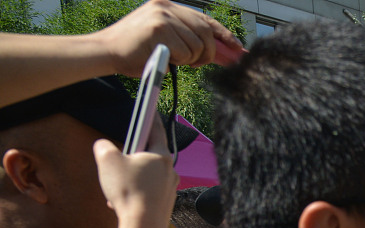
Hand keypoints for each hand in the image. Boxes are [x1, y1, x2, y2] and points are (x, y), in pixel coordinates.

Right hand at [90, 0, 244, 72]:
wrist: (106, 51)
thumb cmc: (137, 51)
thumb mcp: (167, 41)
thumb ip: (191, 41)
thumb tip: (224, 53)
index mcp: (168, 6)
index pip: (206, 20)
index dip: (224, 35)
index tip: (238, 48)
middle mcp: (166, 7)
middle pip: (206, 33)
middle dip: (209, 54)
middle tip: (198, 64)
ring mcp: (163, 16)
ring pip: (197, 45)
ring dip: (190, 60)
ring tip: (174, 59)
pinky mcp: (158, 29)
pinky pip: (185, 52)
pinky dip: (179, 61)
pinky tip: (164, 58)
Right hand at [93, 117, 177, 227]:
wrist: (142, 227)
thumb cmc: (129, 191)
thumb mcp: (107, 160)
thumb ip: (104, 147)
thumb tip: (104, 146)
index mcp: (161, 155)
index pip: (155, 129)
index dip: (149, 116)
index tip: (149, 106)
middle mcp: (170, 171)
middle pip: (150, 154)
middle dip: (132, 154)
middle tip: (119, 155)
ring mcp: (170, 188)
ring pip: (146, 175)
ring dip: (130, 177)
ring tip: (116, 185)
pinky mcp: (165, 204)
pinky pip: (147, 192)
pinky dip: (134, 193)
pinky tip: (121, 202)